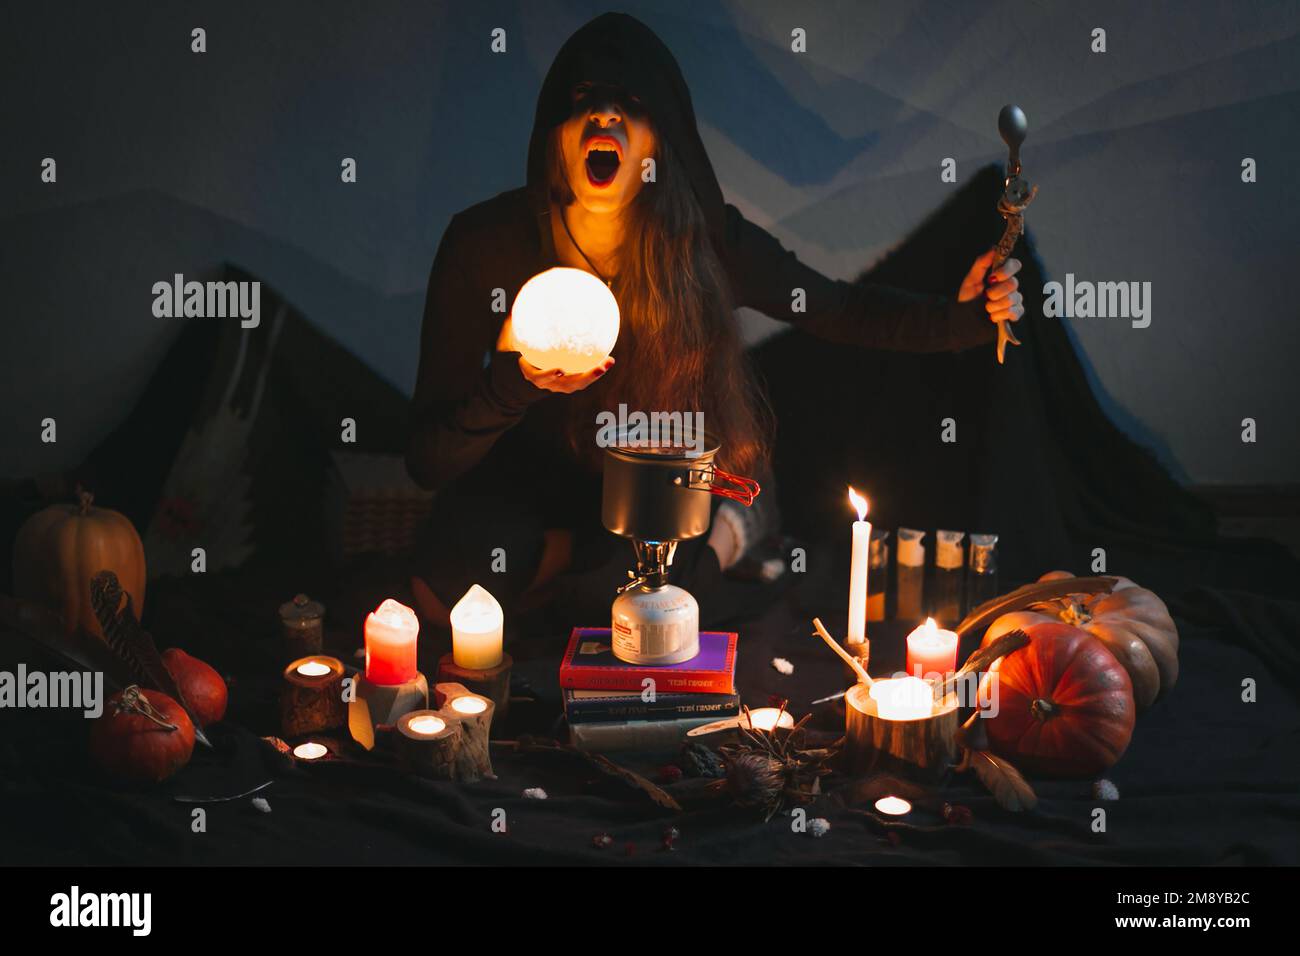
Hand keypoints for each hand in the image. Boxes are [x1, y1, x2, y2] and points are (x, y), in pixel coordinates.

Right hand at [498, 314, 612, 393]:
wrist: (516, 381)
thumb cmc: (511, 358)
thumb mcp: (506, 345)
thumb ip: (510, 330)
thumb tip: (513, 311)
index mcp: (532, 375)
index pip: (539, 378)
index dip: (548, 376)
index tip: (558, 369)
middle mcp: (548, 384)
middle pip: (568, 385)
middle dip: (586, 378)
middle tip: (601, 367)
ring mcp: (559, 385)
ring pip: (579, 383)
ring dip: (595, 374)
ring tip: (610, 361)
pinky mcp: (568, 382)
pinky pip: (582, 376)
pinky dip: (594, 368)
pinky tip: (607, 356)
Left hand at [958, 249, 1023, 325]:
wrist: (962, 319)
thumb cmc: (966, 298)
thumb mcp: (970, 279)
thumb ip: (982, 263)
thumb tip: (994, 248)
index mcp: (1001, 275)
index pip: (1015, 265)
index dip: (1006, 271)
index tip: (992, 277)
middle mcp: (1011, 286)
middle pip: (1014, 284)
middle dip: (995, 292)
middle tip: (985, 296)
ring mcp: (1014, 300)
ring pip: (1013, 299)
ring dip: (995, 305)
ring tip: (986, 308)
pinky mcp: (1014, 314)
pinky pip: (1015, 312)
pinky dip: (1000, 315)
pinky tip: (992, 316)